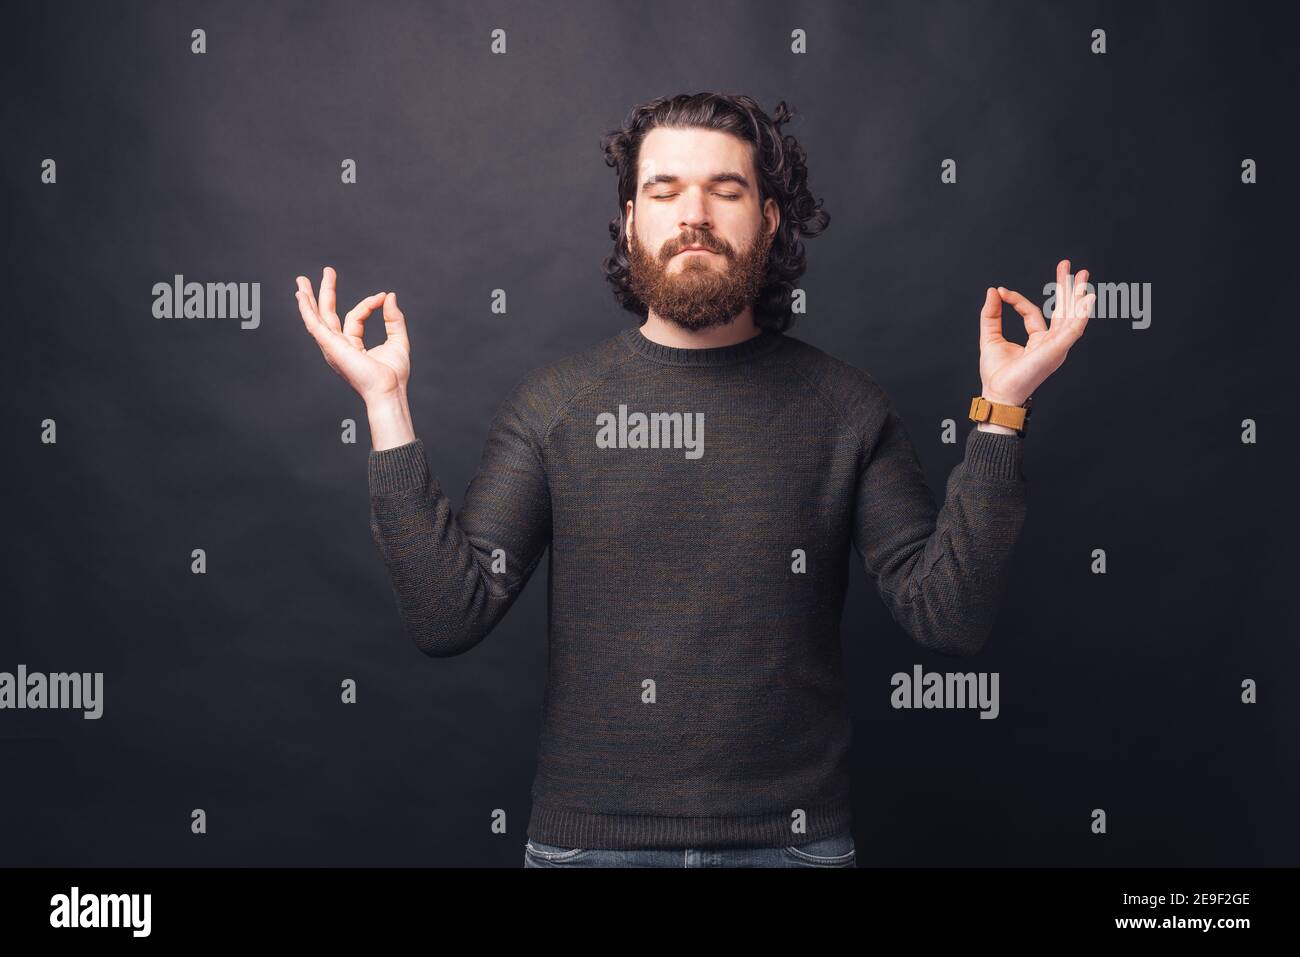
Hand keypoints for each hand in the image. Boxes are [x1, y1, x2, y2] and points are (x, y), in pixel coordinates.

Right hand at [295, 266, 410, 401]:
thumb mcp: (398, 340)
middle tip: (327, 271)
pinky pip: (314, 325)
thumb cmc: (394, 375)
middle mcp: (339, 346)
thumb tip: (389, 296)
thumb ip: (393, 318)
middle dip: (326, 292)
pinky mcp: (330, 346)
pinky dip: (306, 310)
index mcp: (353, 345)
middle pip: (329, 314)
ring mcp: (333, 347)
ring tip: (302, 281)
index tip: (382, 296)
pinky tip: (301, 297)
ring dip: (309, 298)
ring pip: (317, 318)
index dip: (369, 303)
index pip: (355, 316)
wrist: (389, 389)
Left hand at [977, 259, 1091, 405]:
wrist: (998, 393)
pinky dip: (1082, 314)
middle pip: (1063, 310)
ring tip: (1082, 275)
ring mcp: (1057, 346)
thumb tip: (993, 291)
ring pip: (1071, 316)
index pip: (1032, 313)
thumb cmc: (997, 374)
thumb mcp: (990, 337)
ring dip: (1078, 295)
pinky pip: (1073, 329)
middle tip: (1069, 265)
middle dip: (1067, 288)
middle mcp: (1051, 342)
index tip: (1002, 292)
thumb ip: (991, 314)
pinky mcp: (1058, 350)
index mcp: (1038, 340)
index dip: (1017, 300)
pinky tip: (1088, 299)